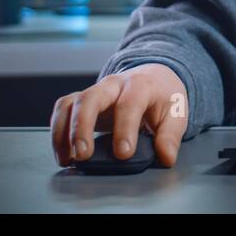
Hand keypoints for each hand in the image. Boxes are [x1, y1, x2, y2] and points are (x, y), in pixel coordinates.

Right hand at [50, 63, 188, 167]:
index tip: (123, 154)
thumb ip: (170, 135)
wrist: (154, 77)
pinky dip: (58, 131)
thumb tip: (166, 157)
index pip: (129, 103)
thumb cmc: (163, 96)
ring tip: (68, 159)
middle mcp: (113, 84)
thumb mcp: (177, 112)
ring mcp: (95, 91)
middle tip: (83, 155)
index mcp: (140, 85)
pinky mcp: (83, 100)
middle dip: (83, 127)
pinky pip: (63, 110)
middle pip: (90, 98)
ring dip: (64, 132)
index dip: (125, 129)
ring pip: (70, 104)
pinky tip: (63, 154)